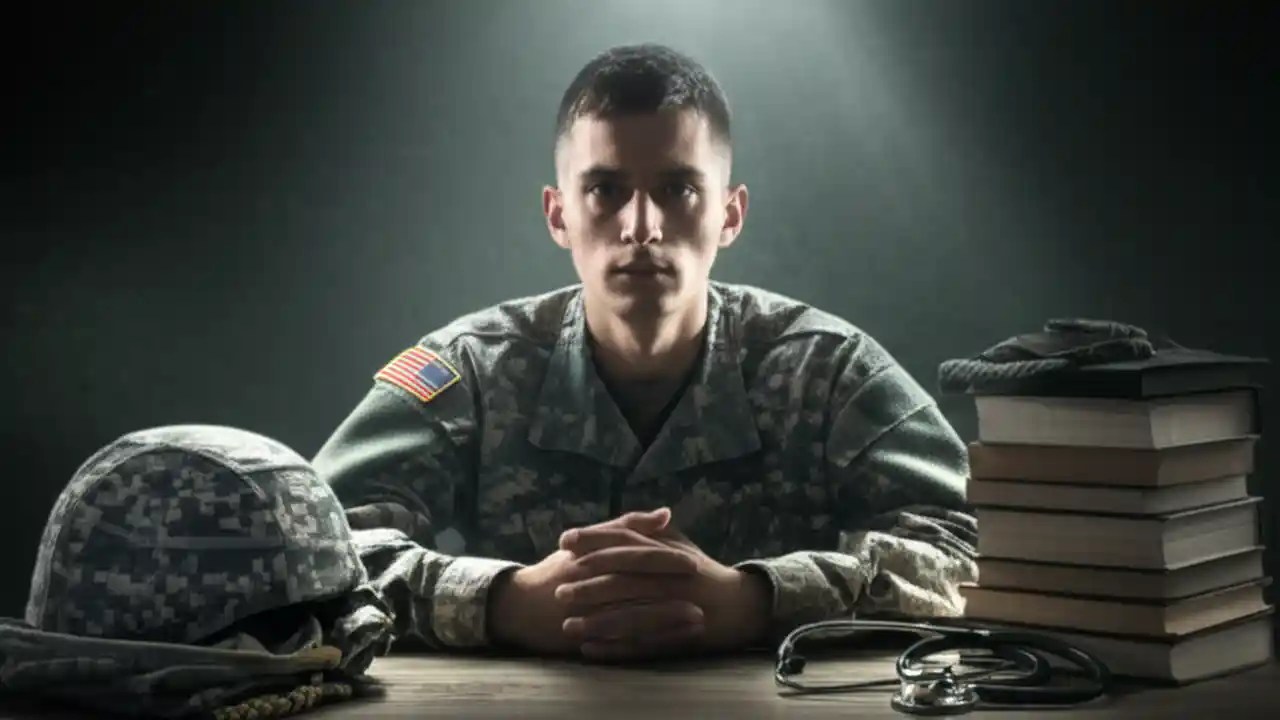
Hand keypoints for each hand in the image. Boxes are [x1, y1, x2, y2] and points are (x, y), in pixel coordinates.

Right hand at [488, 509, 701, 655]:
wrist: (517, 606)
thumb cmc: (558, 570)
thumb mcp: (588, 542)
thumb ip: (627, 527)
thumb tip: (667, 514)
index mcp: (590, 555)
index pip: (632, 555)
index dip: (663, 559)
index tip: (692, 562)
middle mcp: (586, 583)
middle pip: (634, 585)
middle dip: (671, 589)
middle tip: (704, 593)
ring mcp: (584, 613)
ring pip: (630, 616)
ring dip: (665, 618)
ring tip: (698, 620)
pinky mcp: (581, 639)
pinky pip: (619, 643)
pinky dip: (647, 643)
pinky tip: (671, 644)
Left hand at [557, 512, 772, 660]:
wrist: (742, 604)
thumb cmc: (703, 570)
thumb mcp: (680, 544)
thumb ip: (651, 531)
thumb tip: (625, 514)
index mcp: (668, 553)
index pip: (625, 541)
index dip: (594, 538)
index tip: (564, 541)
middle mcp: (670, 579)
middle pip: (623, 580)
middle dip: (588, 585)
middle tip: (559, 591)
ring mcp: (674, 609)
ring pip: (629, 615)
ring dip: (597, 622)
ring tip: (568, 626)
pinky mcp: (678, 637)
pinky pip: (643, 644)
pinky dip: (615, 649)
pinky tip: (591, 651)